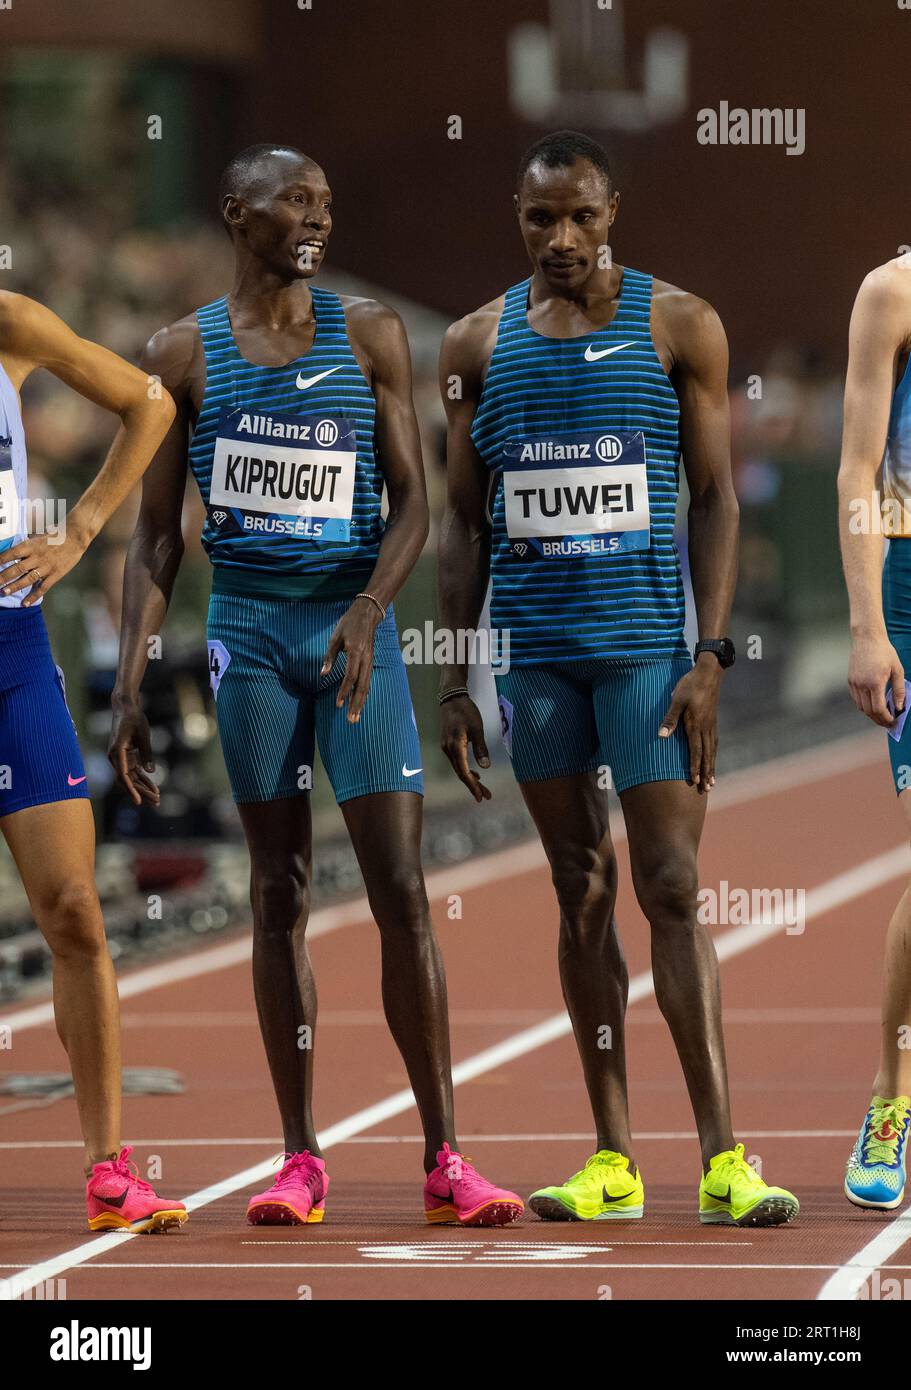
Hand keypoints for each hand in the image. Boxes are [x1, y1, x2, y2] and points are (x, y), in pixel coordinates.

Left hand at [0, 526, 91, 604]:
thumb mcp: (37, 537)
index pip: (11, 553)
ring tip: (3, 592)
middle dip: (3, 576)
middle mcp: (37, 556)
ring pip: (28, 579)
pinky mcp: (55, 574)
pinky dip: (34, 596)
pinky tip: (25, 603)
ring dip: (15, 586)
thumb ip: (26, 546)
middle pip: (17, 568)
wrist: (75, 537)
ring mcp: (46, 567)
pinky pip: (43, 587)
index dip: (1, 560)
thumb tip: (12, 553)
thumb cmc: (55, 535)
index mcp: (31, 545)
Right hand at [108, 699, 159, 806]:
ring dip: (143, 788)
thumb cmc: (133, 718)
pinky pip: (134, 772)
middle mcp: (115, 758)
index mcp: (116, 752)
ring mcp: (120, 758)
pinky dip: (143, 779)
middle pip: (127, 780)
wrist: (125, 707)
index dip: (131, 790)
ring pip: (131, 778)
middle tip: (156, 802)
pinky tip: (154, 788)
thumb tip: (150, 772)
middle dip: (142, 792)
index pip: (123, 776)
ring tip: (157, 798)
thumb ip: (146, 753)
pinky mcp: (126, 757)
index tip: (138, 801)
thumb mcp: (143, 735)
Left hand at [320, 598, 381, 722]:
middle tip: (351, 720)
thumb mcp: (335, 638)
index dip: (344, 692)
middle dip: (356, 704)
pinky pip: (368, 681)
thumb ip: (329, 657)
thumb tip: (323, 674)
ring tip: (356, 717)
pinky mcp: (370, 661)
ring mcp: (370, 661)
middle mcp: (365, 659)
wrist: (367, 614)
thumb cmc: (348, 624)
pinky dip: (364, 693)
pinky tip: (361, 702)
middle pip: (361, 686)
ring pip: (366, 686)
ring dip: (361, 702)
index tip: (338, 705)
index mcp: (355, 653)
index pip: (350, 677)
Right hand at [440, 695, 490, 801]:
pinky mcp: (448, 745)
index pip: (463, 772)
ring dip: (470, 779)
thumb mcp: (477, 729)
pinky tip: (475, 773)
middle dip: (473, 786)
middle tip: (486, 796)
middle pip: (460, 773)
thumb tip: (486, 767)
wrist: (451, 699)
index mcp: (455, 747)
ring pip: (458, 768)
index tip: (481, 796)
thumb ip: (481, 748)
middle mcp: (448, 750)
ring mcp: (446, 747)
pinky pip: (457, 762)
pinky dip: (465, 770)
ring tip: (483, 788)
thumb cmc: (466, 711)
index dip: (472, 786)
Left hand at [659, 660, 721, 792]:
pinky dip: (713, 754)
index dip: (695, 767)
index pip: (695, 751)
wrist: (709, 673)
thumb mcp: (676, 700)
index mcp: (695, 725)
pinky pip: (714, 742)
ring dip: (712, 767)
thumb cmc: (689, 685)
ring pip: (712, 751)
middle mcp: (705, 728)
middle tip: (707, 790)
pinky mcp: (712, 721)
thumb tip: (661, 736)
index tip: (695, 781)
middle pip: (706, 755)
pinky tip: (712, 759)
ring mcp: (711, 725)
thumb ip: (669, 719)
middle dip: (706, 773)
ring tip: (712, 781)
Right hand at [848, 633, 904, 727]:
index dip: (886, 718)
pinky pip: (856, 699)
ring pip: (860, 707)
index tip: (893, 721)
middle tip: (888, 722)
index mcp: (875, 682)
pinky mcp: (850, 680)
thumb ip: (899, 690)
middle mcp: (862, 685)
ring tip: (881, 715)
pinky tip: (872, 704)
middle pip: (868, 711)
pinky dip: (864, 705)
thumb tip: (899, 707)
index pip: (879, 709)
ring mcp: (854, 683)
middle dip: (879, 720)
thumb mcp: (897, 670)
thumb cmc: (885, 652)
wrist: (867, 638)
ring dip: (871, 714)